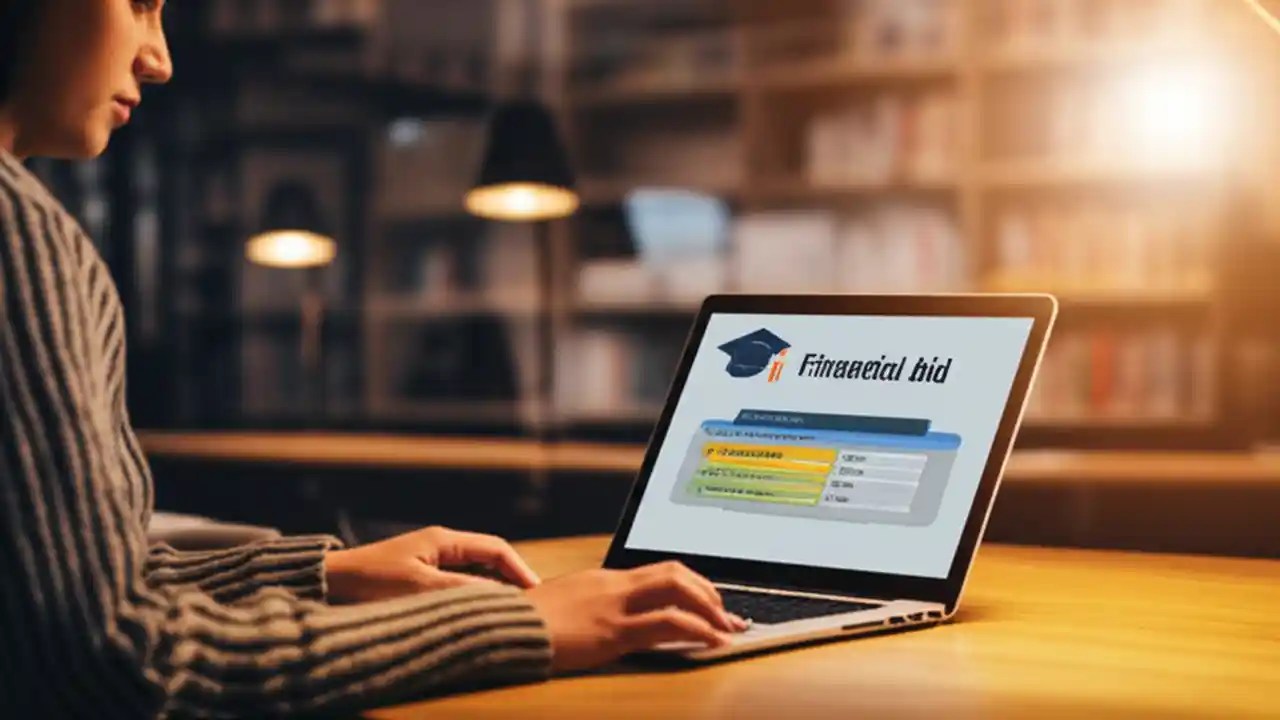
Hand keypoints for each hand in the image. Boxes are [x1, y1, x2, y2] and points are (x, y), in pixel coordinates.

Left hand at [324, 525, 539, 602]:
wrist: (331, 583)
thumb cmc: (371, 581)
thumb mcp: (420, 587)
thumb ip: (462, 589)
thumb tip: (500, 595)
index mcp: (444, 539)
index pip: (496, 548)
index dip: (520, 569)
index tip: (536, 592)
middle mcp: (441, 544)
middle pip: (489, 557)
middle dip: (511, 577)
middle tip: (529, 603)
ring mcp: (431, 558)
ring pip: (475, 570)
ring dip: (493, 587)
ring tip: (508, 608)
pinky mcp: (420, 574)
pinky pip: (458, 580)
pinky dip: (474, 593)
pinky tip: (477, 610)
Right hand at [525, 561, 748, 672]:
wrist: (504, 629)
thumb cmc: (528, 624)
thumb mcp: (566, 605)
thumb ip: (593, 606)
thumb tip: (613, 617)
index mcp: (604, 579)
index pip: (659, 571)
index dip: (691, 584)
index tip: (708, 601)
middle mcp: (614, 585)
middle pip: (675, 573)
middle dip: (707, 592)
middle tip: (724, 614)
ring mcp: (614, 607)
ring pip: (678, 592)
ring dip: (711, 611)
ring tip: (727, 629)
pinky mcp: (613, 632)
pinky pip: (666, 625)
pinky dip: (698, 630)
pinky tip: (712, 641)